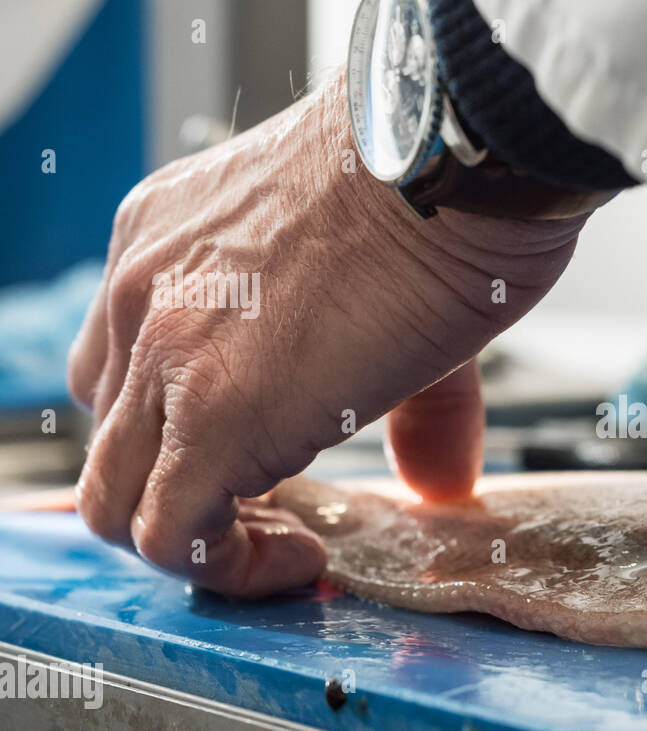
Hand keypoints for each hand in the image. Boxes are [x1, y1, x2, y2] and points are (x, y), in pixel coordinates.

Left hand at [67, 70, 586, 595]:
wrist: (453, 162)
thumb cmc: (438, 193)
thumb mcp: (387, 282)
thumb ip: (409, 402)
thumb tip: (441, 480)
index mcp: (170, 246)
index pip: (127, 371)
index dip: (186, 436)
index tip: (266, 465)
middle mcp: (143, 292)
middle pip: (110, 439)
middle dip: (185, 491)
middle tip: (274, 510)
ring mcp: (165, 352)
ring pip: (115, 498)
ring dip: (200, 540)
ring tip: (286, 541)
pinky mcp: (213, 415)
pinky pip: (171, 535)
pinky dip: (228, 568)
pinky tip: (303, 557)